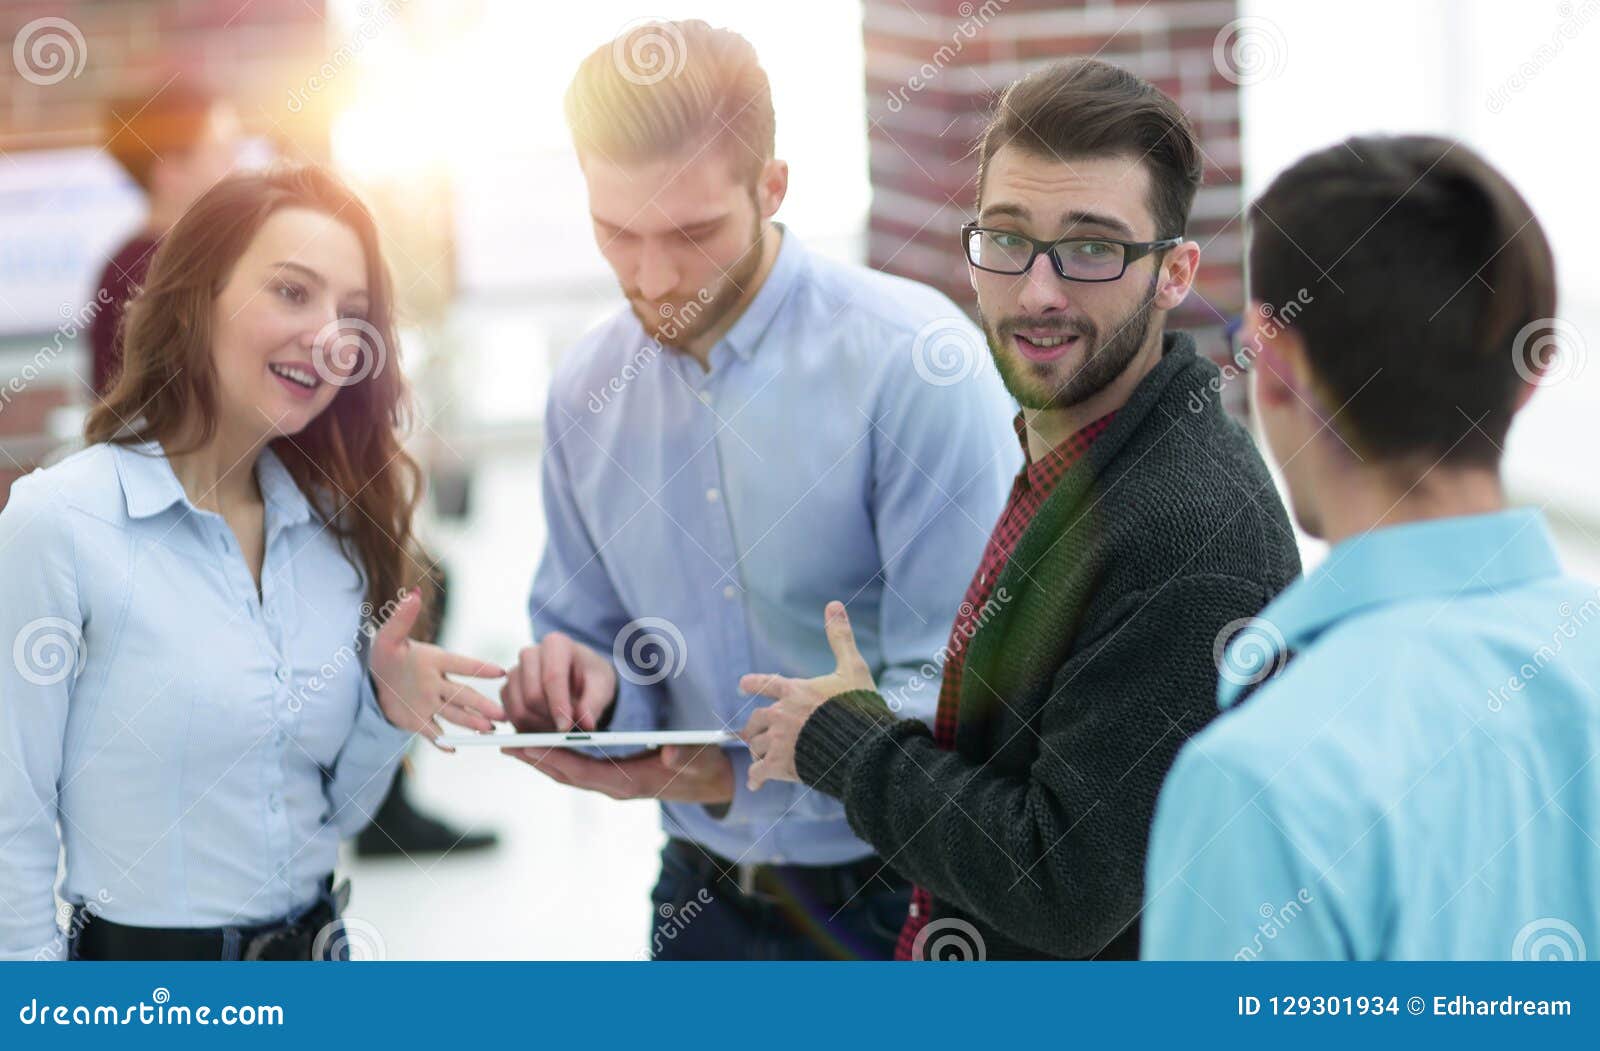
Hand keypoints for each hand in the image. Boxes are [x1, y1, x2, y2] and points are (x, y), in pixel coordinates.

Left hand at [369, 589, 506, 748]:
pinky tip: (453, 749)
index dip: (479, 668)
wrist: (373, 682)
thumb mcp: (389, 636)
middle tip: (502, 714)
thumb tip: (413, 593)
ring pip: (454, 714)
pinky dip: (441, 741)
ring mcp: (430, 704)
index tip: (500, 672)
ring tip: (489, 731)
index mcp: (435, 661)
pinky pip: (432, 732)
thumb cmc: (386, 656)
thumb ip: (402, 617)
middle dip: (483, 705)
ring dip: (471, 722)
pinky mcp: (419, 721)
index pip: (460, 663)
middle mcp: (437, 684)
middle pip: (463, 694)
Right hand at [501, 632, 617, 732]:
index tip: (566, 728)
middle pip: (532, 696)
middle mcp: (530, 654)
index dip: (559, 706)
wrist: (580, 677)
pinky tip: (547, 727)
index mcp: (555, 644)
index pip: (552, 677)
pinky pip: (511, 716)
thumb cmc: (591, 677)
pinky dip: (528, 729)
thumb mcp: (602, 687)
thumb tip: (586, 725)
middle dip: (550, 719)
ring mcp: (515, 671)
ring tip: (560, 729)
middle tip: (567, 732)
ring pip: (519, 709)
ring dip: (539, 727)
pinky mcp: (507, 690)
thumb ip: (594, 704)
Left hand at [504, 744, 733, 803]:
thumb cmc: (703, 767)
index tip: (527, 746)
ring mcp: (613, 784)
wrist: (710, 783)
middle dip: (537, 760)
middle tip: (506, 745)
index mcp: (630, 782)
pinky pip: (578, 770)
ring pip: (569, 774)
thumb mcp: (699, 758)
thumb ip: (685, 755)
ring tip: (515, 745)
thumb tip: (671, 753)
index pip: (582, 772)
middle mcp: (615, 786)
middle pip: (567, 775)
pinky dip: (558, 759)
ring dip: (542, 760)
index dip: (553, 759)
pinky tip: (544, 746)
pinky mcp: (613, 778)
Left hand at [738, 601, 874, 790]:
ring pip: (756, 746)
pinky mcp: (781, 765)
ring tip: (761, 758)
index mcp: (794, 690)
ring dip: (758, 751)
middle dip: (755, 727)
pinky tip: (755, 782)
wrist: (863, 746)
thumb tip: (833, 604)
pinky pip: (759, 771)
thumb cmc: (860, 707)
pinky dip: (756, 777)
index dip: (753, 683)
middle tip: (754, 734)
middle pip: (756, 720)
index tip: (742, 684)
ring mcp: (779, 740)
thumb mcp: (853, 668)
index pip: (765, 683)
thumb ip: (840, 638)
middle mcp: (781, 713)